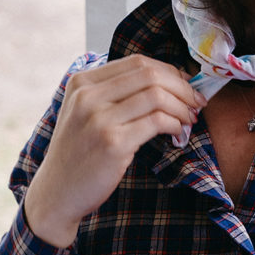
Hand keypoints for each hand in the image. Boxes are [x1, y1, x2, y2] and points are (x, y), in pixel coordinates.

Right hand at [24, 55, 206, 247]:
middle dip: (182, 87)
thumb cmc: (80, 152)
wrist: (57, 192)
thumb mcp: (86, 112)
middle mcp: (88, 96)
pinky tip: (178, 132)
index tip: (187, 84)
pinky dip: (175, 124)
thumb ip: (116, 92)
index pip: (137, 62)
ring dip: (182, 106)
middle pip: (150, 75)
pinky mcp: (112, 143)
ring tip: (190, 118)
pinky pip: (157, 122)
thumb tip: (168, 79)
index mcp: (82, 82)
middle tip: (197, 101)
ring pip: (157, 96)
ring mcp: (99, 119)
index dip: (169, 71)